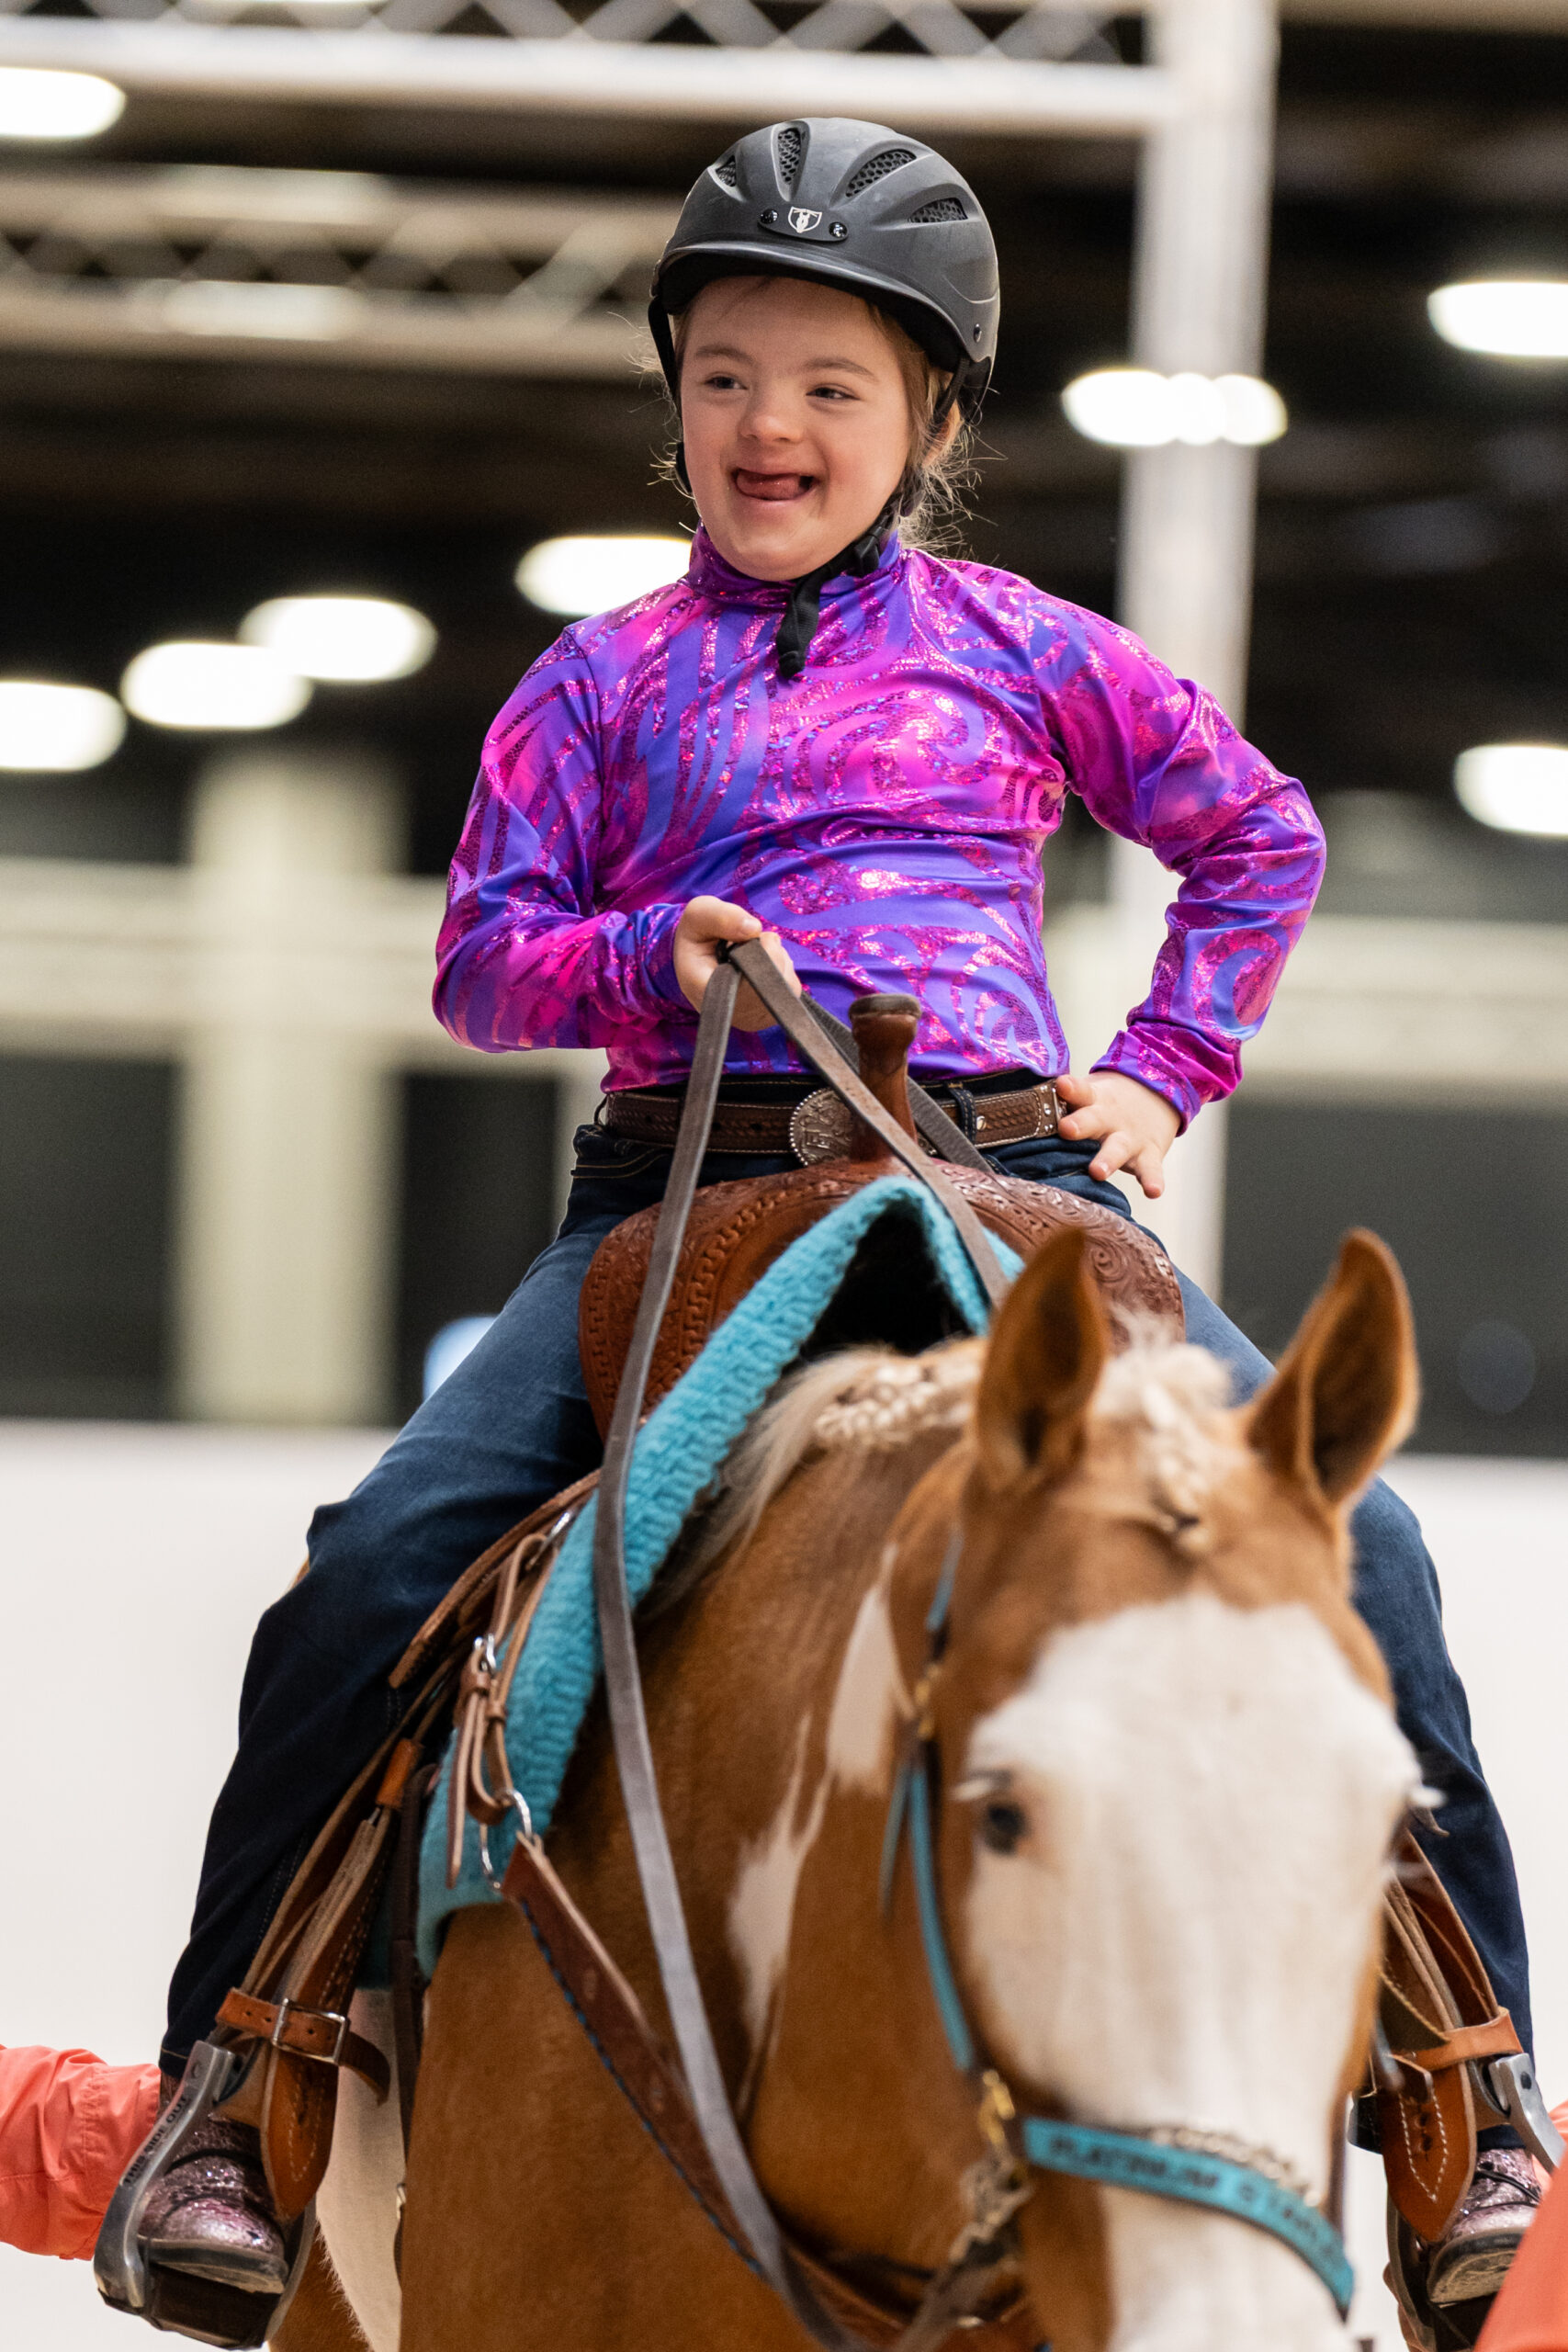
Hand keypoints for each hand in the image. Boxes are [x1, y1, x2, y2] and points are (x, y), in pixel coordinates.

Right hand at [673, 896, 800, 1032]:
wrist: (697, 958)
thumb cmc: (698, 935)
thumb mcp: (699, 914)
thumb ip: (721, 917)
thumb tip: (754, 930)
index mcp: (705, 989)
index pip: (746, 982)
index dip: (761, 955)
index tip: (754, 936)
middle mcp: (727, 1011)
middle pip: (772, 983)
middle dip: (771, 951)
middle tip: (755, 938)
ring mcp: (749, 1018)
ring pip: (785, 985)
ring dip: (778, 959)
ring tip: (756, 952)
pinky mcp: (765, 1017)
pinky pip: (791, 990)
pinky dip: (784, 970)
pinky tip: (764, 964)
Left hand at [1055, 1070, 1179, 1198]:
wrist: (1160, 1094)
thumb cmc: (1108, 1102)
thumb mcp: (1089, 1094)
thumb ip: (1060, 1105)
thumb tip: (1010, 1114)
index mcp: (1092, 1101)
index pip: (1078, 1092)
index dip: (1069, 1089)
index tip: (1060, 1085)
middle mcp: (1109, 1118)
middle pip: (1093, 1120)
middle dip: (1079, 1125)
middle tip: (1067, 1129)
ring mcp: (1130, 1137)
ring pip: (1117, 1149)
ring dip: (1107, 1160)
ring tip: (1098, 1172)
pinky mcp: (1149, 1154)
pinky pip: (1151, 1170)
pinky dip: (1153, 1181)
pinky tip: (1153, 1191)